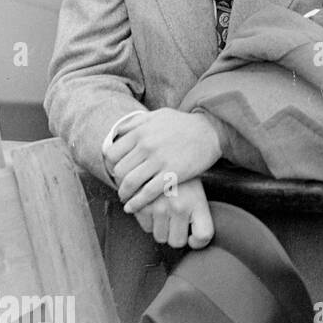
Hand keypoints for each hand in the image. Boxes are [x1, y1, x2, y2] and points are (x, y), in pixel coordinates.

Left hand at [106, 109, 223, 212]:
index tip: (115, 172)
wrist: (211, 131)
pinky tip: (132, 208)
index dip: (110, 165)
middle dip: (117, 181)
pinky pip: (147, 192)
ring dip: (124, 193)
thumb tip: (119, 132)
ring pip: (130, 182)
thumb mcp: (158, 115)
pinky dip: (136, 202)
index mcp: (140, 132)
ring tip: (126, 198)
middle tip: (122, 186)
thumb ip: (137, 122)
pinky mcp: (172, 174)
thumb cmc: (185, 124)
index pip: (112, 153)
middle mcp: (146, 145)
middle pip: (119, 170)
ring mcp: (159, 160)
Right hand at [131, 177, 214, 249]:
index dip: (198, 242)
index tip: (193, 238)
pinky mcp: (141, 205)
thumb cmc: (181, 176)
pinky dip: (148, 220)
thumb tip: (192, 238)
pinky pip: (146, 227)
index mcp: (197, 203)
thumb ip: (196, 213)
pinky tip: (153, 206)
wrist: (162, 154)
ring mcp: (159, 207)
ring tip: (165, 210)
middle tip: (176, 220)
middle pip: (177, 242)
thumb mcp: (197, 191)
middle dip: (176, 234)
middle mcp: (179, 207)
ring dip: (162, 228)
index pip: (203, 235)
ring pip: (159, 237)